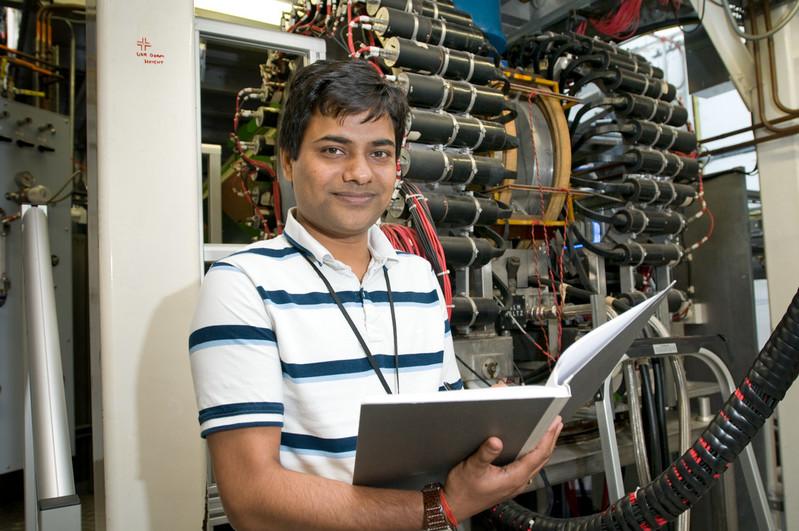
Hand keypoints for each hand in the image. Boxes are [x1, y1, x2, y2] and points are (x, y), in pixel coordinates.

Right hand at [442, 416, 562, 521]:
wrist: (455, 505)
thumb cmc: (463, 490)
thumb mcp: (472, 467)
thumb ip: (485, 453)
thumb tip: (496, 440)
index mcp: (514, 478)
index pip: (538, 454)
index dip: (548, 437)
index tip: (554, 424)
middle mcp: (518, 482)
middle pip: (542, 458)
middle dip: (551, 439)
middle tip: (556, 423)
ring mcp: (515, 484)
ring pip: (537, 464)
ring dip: (545, 447)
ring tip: (548, 433)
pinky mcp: (510, 484)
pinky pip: (529, 468)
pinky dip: (535, 455)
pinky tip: (531, 450)